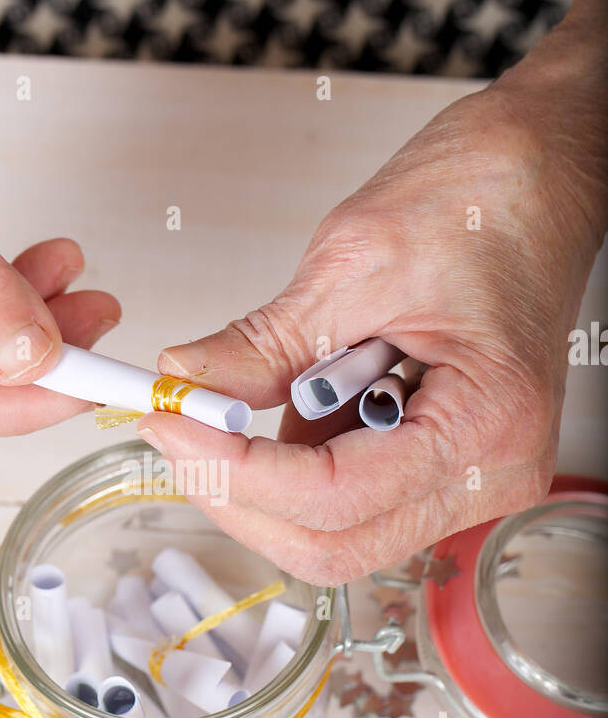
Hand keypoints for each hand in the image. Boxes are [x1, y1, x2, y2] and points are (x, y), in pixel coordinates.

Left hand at [137, 0, 606, 582]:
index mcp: (484, 424)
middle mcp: (488, 471)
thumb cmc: (487, 201)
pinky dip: (298, 461)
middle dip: (240, 493)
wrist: (543, 173)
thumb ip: (264, 346)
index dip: (235, 471)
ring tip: (234, 403)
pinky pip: (353, 495)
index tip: (173, 425)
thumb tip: (189, 384)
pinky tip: (286, 403)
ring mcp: (469, 474)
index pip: (333, 499)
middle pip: (331, 543)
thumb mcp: (354, 262)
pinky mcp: (444, 461)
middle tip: (179, 431)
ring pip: (336, 530)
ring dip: (265, 480)